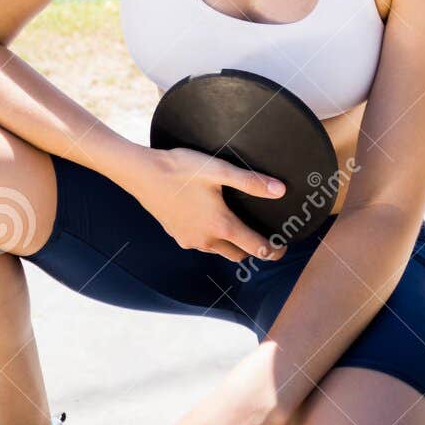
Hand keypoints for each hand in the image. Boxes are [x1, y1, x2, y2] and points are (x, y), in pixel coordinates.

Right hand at [126, 145, 288, 263]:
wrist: (142, 174)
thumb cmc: (181, 169)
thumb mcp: (219, 170)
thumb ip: (251, 182)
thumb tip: (280, 190)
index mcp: (221, 226)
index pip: (256, 248)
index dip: (273, 250)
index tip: (282, 247)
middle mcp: (206, 240)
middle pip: (238, 255)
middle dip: (253, 250)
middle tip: (264, 238)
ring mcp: (189, 240)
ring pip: (218, 251)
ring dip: (232, 245)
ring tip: (239, 228)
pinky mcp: (176, 235)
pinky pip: (201, 244)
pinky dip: (212, 239)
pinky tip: (210, 221)